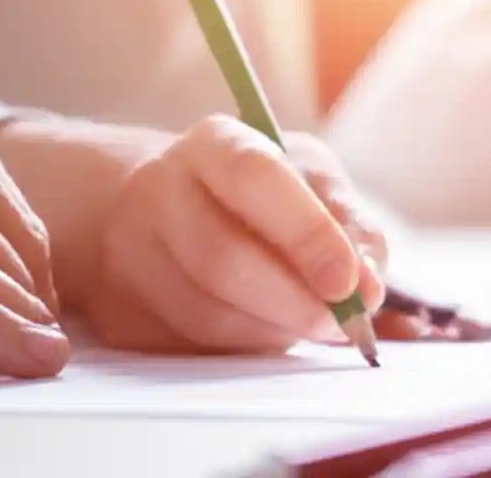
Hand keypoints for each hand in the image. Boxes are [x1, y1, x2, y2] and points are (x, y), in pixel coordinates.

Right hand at [82, 115, 385, 352]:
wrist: (158, 209)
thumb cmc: (255, 193)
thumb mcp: (310, 178)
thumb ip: (348, 223)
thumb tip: (368, 288)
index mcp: (215, 143)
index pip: (254, 177)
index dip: (306, 233)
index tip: (349, 281)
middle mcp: (160, 189)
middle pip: (221, 257)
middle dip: (295, 301)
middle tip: (344, 323)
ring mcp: (130, 251)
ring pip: (206, 313)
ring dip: (273, 330)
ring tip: (312, 324)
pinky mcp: (122, 308)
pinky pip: (190, 345)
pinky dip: (243, 347)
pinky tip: (264, 327)